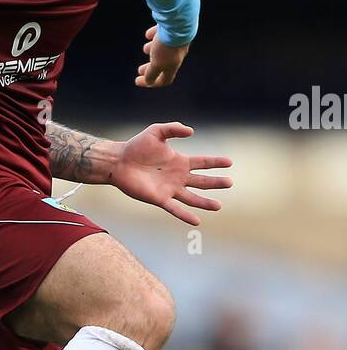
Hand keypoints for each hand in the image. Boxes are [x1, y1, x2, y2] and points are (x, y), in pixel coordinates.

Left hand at [109, 122, 231, 226]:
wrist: (119, 161)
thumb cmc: (136, 146)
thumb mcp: (157, 131)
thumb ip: (174, 128)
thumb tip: (192, 131)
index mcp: (180, 162)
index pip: (203, 162)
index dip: (216, 162)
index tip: (230, 162)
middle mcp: (178, 177)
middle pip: (201, 181)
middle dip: (216, 182)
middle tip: (230, 183)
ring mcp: (170, 189)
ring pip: (192, 197)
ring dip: (205, 202)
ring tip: (218, 206)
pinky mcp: (159, 198)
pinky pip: (175, 208)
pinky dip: (185, 215)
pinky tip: (197, 221)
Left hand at [135, 26, 188, 87]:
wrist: (178, 23)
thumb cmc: (167, 45)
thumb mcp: (157, 64)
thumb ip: (152, 73)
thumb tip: (148, 81)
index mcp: (173, 65)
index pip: (164, 80)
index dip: (151, 83)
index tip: (138, 80)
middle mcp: (176, 55)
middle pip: (163, 65)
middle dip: (150, 69)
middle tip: (140, 70)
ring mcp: (176, 42)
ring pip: (164, 49)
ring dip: (153, 51)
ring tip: (145, 49)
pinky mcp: (173, 30)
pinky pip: (162, 34)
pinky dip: (155, 36)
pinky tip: (148, 34)